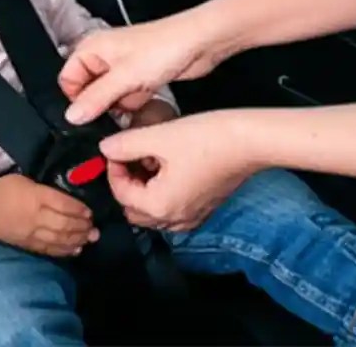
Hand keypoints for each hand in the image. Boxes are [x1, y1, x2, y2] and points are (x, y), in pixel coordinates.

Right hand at [0, 174, 98, 256]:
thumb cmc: (3, 190)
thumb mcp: (24, 180)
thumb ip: (45, 189)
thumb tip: (66, 196)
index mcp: (35, 196)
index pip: (63, 204)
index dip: (79, 209)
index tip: (90, 212)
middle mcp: (36, 216)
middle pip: (64, 223)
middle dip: (82, 227)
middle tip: (94, 228)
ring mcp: (32, 233)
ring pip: (60, 238)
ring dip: (78, 239)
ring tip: (91, 238)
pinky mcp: (29, 245)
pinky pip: (50, 249)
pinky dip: (65, 250)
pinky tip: (77, 249)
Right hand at [60, 13, 218, 125]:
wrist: (200, 43)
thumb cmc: (164, 47)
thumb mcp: (124, 77)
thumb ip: (95, 98)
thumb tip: (71, 116)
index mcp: (92, 47)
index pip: (68, 79)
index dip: (76, 98)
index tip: (90, 113)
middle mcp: (104, 56)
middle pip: (88, 90)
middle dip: (102, 102)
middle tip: (116, 104)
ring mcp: (122, 67)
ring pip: (109, 97)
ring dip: (122, 103)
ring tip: (137, 94)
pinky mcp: (139, 77)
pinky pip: (127, 98)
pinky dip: (135, 101)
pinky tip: (148, 93)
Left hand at [100, 111, 256, 231]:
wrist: (250, 140)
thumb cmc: (208, 139)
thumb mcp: (158, 136)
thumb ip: (125, 144)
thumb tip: (105, 148)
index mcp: (159, 205)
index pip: (121, 194)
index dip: (113, 169)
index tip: (117, 148)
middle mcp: (175, 218)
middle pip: (134, 209)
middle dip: (127, 184)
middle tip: (131, 156)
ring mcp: (192, 216)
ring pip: (154, 211)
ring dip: (145, 190)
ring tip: (152, 160)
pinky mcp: (205, 208)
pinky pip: (173, 208)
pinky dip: (164, 193)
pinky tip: (171, 167)